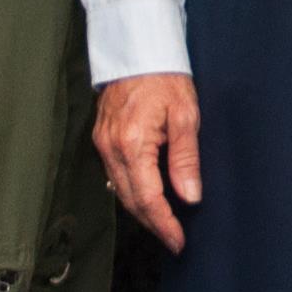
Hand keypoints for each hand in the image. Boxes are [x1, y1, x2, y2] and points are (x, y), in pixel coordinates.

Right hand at [96, 72, 200, 255]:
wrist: (138, 49)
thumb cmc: (165, 78)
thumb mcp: (185, 115)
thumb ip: (186, 158)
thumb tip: (190, 196)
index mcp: (133, 143)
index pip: (147, 197)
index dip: (164, 224)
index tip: (178, 241)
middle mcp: (111, 147)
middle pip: (130, 200)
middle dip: (153, 223)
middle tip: (173, 240)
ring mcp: (102, 143)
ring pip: (120, 190)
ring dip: (141, 211)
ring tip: (164, 225)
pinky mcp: (101, 138)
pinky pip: (114, 175)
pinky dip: (131, 192)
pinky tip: (147, 198)